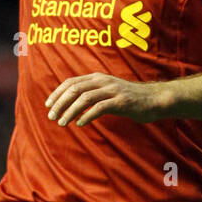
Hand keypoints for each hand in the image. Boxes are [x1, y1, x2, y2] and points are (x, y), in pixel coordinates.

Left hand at [46, 73, 169, 127]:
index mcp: (97, 77)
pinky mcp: (121, 101)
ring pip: (85, 98)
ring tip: (62, 123)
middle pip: (75, 89)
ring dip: (70, 111)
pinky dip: (87, 116)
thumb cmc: (128, 99)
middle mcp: (103, 81)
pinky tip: (80, 124)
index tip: (48, 106)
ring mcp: (113, 90)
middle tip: (52, 117)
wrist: (154, 100)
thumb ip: (92, 94)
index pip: (71, 82)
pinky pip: (100, 107)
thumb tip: (71, 105)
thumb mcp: (107, 93)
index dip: (57, 93)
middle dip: (60, 103)